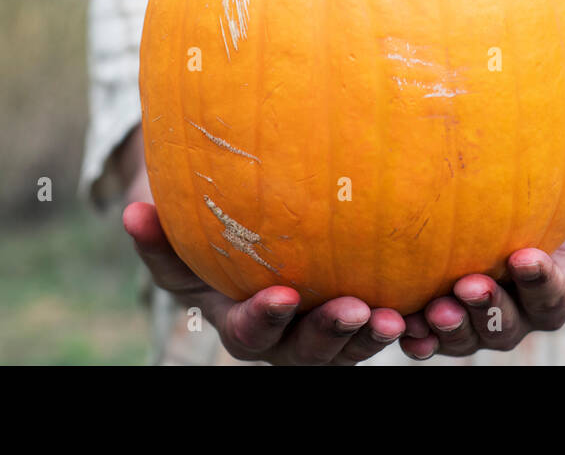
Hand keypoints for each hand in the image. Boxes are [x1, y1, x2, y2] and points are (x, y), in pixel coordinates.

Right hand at [123, 201, 406, 364]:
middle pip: (305, 354)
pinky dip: (409, 321)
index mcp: (238, 319)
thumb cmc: (205, 229)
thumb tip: (132, 211)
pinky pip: (383, 325)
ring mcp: (323, 329)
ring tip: (398, 316)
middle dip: (331, 336)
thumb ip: (158, 231)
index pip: (248, 332)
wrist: (248, 224)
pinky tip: (433, 302)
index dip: (264, 318)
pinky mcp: (359, 312)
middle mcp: (283, 335)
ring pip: (350, 350)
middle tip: (356, 309)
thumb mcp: (177, 232)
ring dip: (373, 336)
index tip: (283, 293)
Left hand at [398, 165, 564, 358]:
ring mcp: (478, 326)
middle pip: (506, 326)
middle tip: (468, 285)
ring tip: (433, 309)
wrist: (519, 244)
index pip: (551, 294)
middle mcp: (517, 317)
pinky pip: (429, 340)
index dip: (539, 279)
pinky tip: (398, 325)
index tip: (524, 256)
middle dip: (488, 308)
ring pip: (466, 339)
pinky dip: (415, 337)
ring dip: (450, 328)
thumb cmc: (558, 223)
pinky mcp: (442, 326)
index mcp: (554, 293)